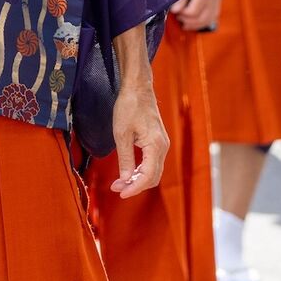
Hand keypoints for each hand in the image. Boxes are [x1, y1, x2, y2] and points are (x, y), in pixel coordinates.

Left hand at [110, 79, 168, 199]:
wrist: (138, 87)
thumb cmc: (129, 106)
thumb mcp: (122, 134)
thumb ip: (125, 159)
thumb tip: (125, 180)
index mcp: (155, 145)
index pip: (147, 176)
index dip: (134, 188)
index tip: (120, 192)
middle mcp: (163, 146)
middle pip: (153, 177)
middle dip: (135, 186)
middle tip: (117, 188)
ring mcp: (162, 144)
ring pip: (153, 171)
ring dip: (138, 179)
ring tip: (120, 182)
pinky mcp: (158, 141)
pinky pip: (152, 162)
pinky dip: (141, 170)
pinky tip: (128, 171)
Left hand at [170, 0, 221, 31]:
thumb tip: (175, 10)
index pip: (193, 12)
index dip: (181, 14)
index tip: (173, 11)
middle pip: (201, 18)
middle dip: (188, 21)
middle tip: (177, 16)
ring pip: (208, 19)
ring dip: (196, 24)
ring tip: (184, 22)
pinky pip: (213, 15)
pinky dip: (204, 21)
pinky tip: (195, 22)